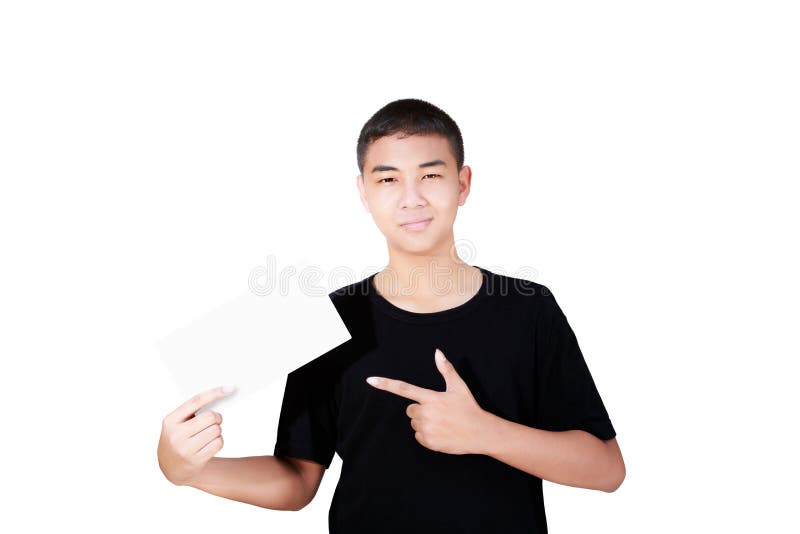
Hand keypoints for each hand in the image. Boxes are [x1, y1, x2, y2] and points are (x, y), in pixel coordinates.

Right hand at [157, 385, 234, 485]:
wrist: (171, 467)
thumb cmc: (178, 438)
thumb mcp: (176, 424)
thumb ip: (191, 412)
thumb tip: (220, 397)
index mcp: (170, 420)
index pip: (196, 401)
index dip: (214, 393)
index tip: (230, 388)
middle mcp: (176, 434)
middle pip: (210, 417)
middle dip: (217, 418)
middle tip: (216, 421)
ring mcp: (185, 449)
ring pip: (216, 430)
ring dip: (217, 431)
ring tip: (208, 435)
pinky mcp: (195, 460)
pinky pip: (218, 443)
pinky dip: (218, 441)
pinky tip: (209, 445)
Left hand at [366, 348, 490, 454]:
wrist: (480, 432)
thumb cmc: (469, 407)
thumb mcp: (459, 386)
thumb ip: (446, 369)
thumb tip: (437, 352)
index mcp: (431, 398)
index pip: (404, 389)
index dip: (386, 384)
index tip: (371, 380)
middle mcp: (426, 413)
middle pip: (410, 409)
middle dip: (420, 409)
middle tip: (439, 412)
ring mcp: (426, 428)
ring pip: (414, 423)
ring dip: (424, 422)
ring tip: (442, 422)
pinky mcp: (428, 441)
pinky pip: (418, 436)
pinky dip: (427, 435)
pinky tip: (441, 433)